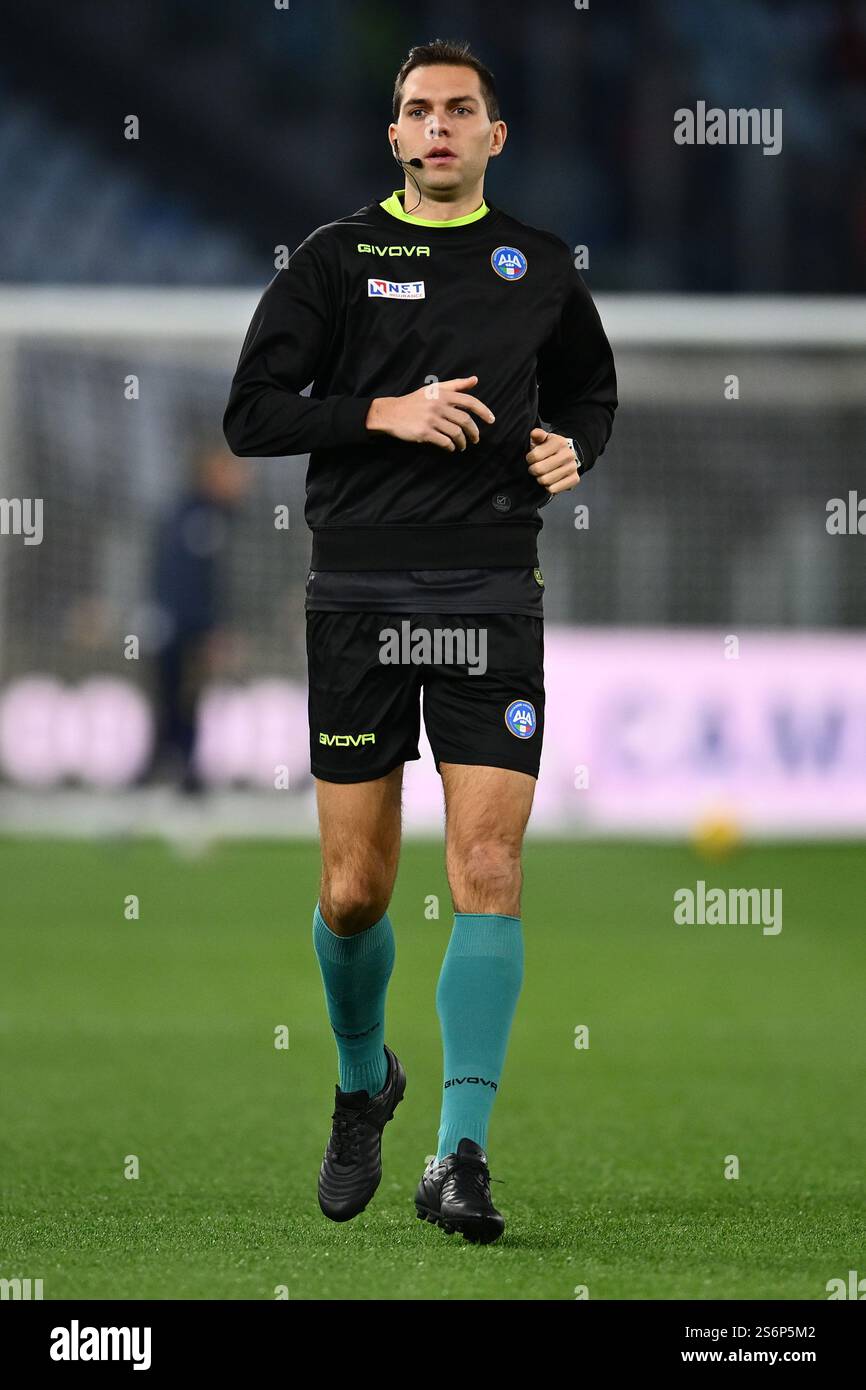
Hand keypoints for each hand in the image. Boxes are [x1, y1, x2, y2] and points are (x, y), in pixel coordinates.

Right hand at [365, 375, 494, 451]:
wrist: (391, 413)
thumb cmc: (415, 402)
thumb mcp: (434, 390)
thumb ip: (456, 385)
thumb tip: (475, 380)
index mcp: (443, 394)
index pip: (469, 402)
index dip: (483, 411)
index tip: (491, 420)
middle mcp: (438, 405)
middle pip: (465, 421)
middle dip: (474, 432)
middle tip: (476, 439)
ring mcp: (431, 419)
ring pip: (456, 433)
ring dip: (462, 442)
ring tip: (462, 446)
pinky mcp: (424, 432)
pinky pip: (444, 442)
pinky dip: (450, 447)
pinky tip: (450, 448)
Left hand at [526, 428, 579, 493]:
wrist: (566, 456)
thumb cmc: (549, 449)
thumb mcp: (542, 439)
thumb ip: (537, 435)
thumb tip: (534, 433)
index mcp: (559, 442)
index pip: (535, 456)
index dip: (529, 459)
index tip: (531, 458)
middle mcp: (568, 454)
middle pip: (539, 469)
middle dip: (533, 470)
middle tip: (535, 468)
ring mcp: (572, 467)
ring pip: (545, 480)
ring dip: (540, 479)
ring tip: (542, 474)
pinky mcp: (575, 479)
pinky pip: (553, 489)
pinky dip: (548, 487)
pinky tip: (550, 481)